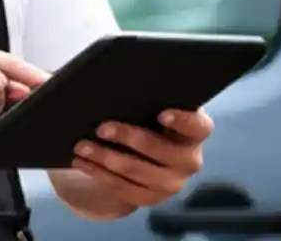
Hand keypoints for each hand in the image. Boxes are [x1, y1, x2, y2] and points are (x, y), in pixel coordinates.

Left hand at [72, 108, 213, 207]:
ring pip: (141, 173)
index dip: (183, 122)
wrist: (132, 148)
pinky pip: (126, 190)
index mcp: (194, 130)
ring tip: (82, 146)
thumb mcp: (144, 103)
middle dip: (130, 138)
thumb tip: (104, 81)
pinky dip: (100, 175)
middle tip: (101, 128)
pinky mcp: (151, 198)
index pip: (199, 127)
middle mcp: (189, 159)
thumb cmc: (140, 115)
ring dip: (108, 159)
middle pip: (165, 152)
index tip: (162, 114)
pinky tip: (82, 162)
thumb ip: (139, 94)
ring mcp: (172, 183)